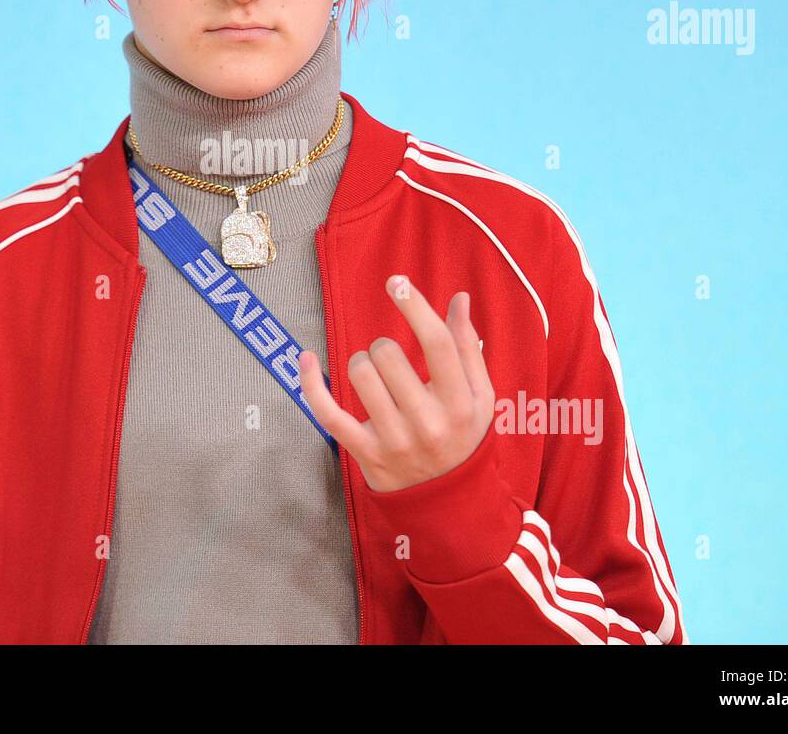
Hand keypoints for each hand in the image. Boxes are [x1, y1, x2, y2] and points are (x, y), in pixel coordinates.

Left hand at [298, 275, 494, 492]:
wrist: (446, 505)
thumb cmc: (462, 437)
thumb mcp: (481, 397)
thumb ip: (468, 347)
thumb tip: (459, 299)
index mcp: (461, 403)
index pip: (437, 344)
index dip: (415, 307)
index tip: (397, 282)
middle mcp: (428, 422)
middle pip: (389, 354)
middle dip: (384, 346)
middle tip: (391, 361)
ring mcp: (393, 440)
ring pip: (359, 373)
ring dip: (361, 363)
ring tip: (373, 376)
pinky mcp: (364, 452)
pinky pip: (327, 412)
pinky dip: (310, 382)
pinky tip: (306, 359)